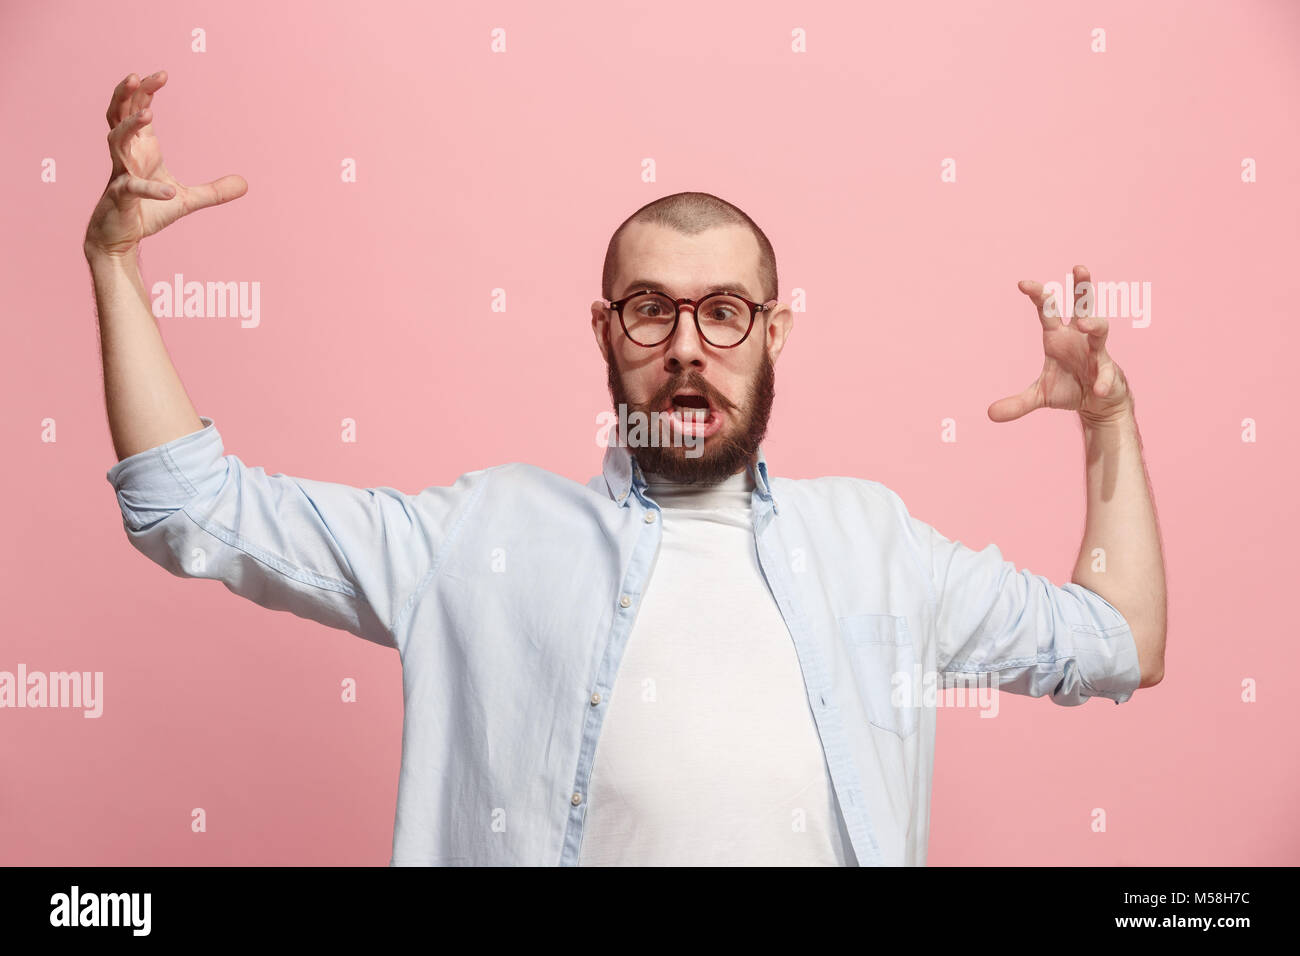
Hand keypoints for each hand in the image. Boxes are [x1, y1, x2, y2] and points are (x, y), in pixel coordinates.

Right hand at [84, 71, 247, 258]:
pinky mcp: (120, 198)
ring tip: (149, 114)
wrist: (119, 237)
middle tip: (139, 76)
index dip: (146, 91)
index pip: (138, 110)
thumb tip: (245, 184)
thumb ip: (214, 191)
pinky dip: (151, 188)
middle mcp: (126, 156)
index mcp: (140, 149)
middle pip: (118, 115)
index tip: (162, 74)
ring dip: (130, 126)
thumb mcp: (187, 200)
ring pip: (116, 141)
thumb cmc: (146, 212)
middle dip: (127, 94)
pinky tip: (170, 190)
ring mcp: (120, 174)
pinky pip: (133, 188)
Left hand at [988, 265, 1132, 426]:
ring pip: (1100, 328)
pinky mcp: (1109, 369)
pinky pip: (1107, 371)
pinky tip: (1097, 389)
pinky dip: (1102, 380)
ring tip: (1084, 325)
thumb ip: (1017, 404)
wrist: (1097, 403)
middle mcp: (1078, 337)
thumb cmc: (1070, 388)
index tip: (1023, 284)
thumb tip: (989, 414)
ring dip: (1093, 324)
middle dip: (1082, 286)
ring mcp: (1096, 351)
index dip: (1038, 297)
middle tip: (1079, 267)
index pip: (1048, 311)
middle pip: (1082, 305)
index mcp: (1058, 337)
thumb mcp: (1040, 396)